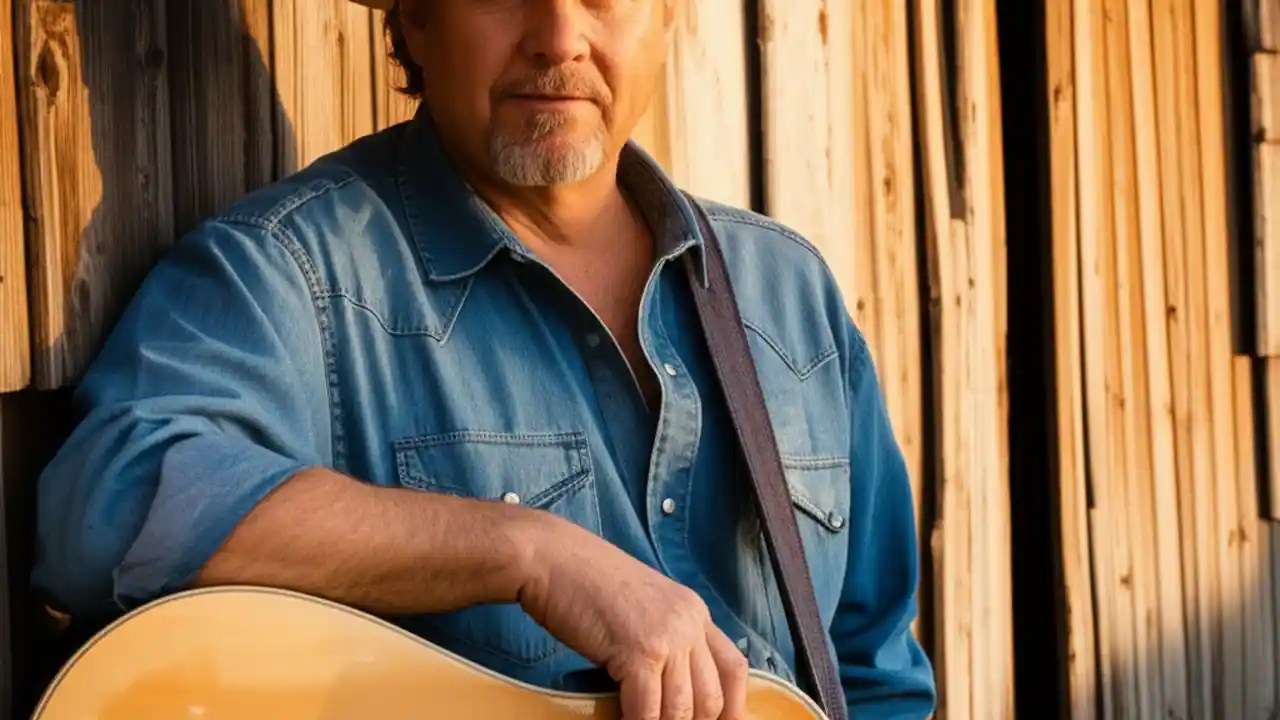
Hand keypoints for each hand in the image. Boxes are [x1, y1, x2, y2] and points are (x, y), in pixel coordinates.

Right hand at [516, 515, 748, 718]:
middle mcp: (689, 623)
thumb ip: (663, 638)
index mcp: (693, 610)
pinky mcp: (638, 652)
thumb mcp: (641, 606)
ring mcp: (666, 636)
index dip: (732, 709)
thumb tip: (668, 687)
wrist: (552, 558)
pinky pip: (648, 710)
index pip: (734, 668)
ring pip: (683, 710)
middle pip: (713, 696)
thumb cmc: (584, 582)